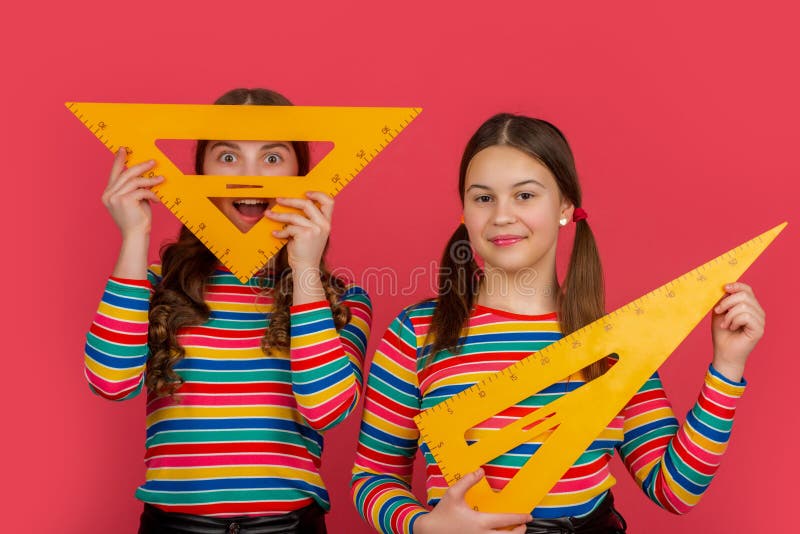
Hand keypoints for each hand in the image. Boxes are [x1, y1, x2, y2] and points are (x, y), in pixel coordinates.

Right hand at [101, 148, 162, 237]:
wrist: (136, 236)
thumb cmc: (137, 220)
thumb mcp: (135, 201)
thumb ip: (135, 189)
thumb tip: (145, 176)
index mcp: (108, 194)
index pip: (114, 174)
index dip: (118, 160)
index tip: (123, 149)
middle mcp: (108, 195)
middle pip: (125, 174)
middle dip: (140, 166)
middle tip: (153, 162)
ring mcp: (114, 198)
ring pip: (134, 181)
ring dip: (150, 180)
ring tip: (161, 179)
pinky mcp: (124, 201)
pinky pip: (141, 191)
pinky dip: (151, 193)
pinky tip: (157, 200)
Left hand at [266, 191, 332, 270]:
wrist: (306, 268)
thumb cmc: (305, 251)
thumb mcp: (310, 233)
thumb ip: (306, 220)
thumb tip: (290, 206)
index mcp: (326, 223)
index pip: (329, 202)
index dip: (318, 194)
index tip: (306, 193)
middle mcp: (324, 225)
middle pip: (307, 204)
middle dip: (290, 201)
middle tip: (279, 200)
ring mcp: (316, 229)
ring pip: (294, 216)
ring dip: (278, 215)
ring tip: (269, 215)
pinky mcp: (306, 235)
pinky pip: (289, 228)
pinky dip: (280, 232)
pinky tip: (275, 234)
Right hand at [414, 469, 531, 533]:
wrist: (429, 532)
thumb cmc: (442, 514)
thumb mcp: (453, 494)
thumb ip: (467, 480)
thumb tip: (480, 470)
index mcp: (479, 522)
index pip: (506, 520)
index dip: (519, 518)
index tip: (528, 516)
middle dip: (520, 531)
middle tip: (524, 525)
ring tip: (515, 532)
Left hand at [711, 282, 764, 381]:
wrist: (723, 353)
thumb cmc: (722, 333)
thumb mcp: (719, 312)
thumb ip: (723, 300)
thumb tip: (724, 287)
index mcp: (749, 306)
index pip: (747, 289)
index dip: (736, 286)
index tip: (724, 288)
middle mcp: (758, 311)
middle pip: (745, 295)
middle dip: (727, 302)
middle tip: (718, 311)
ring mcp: (760, 320)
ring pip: (744, 306)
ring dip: (729, 315)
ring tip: (725, 324)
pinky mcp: (759, 329)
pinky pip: (746, 316)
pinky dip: (734, 321)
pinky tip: (731, 328)